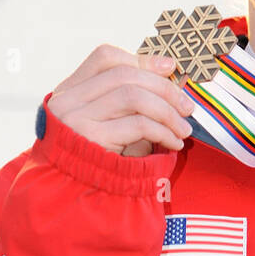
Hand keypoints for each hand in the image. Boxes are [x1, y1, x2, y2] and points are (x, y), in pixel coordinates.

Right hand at [47, 44, 193, 155]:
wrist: (71, 196)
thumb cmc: (96, 160)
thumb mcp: (107, 123)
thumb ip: (127, 99)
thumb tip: (167, 69)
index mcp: (69, 91)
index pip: (104, 58)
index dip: (141, 59)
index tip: (170, 67)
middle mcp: (67, 101)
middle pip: (124, 75)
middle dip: (163, 88)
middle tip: (187, 106)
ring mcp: (76, 119)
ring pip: (133, 96)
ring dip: (167, 111)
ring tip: (184, 129)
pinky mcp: (92, 139)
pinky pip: (138, 124)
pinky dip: (163, 131)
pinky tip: (173, 143)